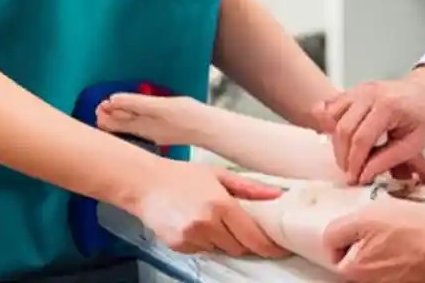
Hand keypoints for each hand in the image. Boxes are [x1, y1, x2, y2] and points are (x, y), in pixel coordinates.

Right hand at [131, 160, 288, 257]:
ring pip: (220, 250)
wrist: (145, 184)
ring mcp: (191, 237)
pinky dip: (206, 242)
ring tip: (215, 220)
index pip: (252, 236)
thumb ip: (250, 187)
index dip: (268, 247)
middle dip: (246, 242)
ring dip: (225, 241)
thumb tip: (277, 195)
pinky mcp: (178, 246)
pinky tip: (198, 224)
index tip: (280, 249)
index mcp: (221, 205)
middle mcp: (207, 224)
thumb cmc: (183, 176)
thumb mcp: (220, 175)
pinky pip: (202, 250)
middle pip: (238, 247)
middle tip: (246, 229)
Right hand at [314, 66, 424, 186]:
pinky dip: (329, 124)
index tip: (356, 179)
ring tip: (348, 158)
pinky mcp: (352, 90)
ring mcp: (358, 90)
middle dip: (344, 156)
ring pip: (333, 117)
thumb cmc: (424, 116)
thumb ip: (388, 159)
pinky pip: (331, 108)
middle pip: (344, 129)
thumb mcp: (415, 142)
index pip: (362, 138)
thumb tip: (363, 176)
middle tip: (351, 172)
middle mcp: (369, 94)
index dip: (355, 162)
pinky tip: (339, 139)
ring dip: (336, 142)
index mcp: (388, 106)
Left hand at [324, 199, 424, 282]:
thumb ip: (338, 230)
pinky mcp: (409, 281)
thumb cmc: (410, 230)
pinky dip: (404, 255)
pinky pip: (398, 265)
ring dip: (387, 246)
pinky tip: (416, 243)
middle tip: (388, 224)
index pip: (336, 249)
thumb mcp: (366, 217)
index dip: (349, 230)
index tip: (367, 222)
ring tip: (405, 232)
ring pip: (379, 260)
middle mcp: (368, 282)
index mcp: (353, 270)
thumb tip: (331, 241)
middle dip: (368, 239)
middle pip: (358, 255)